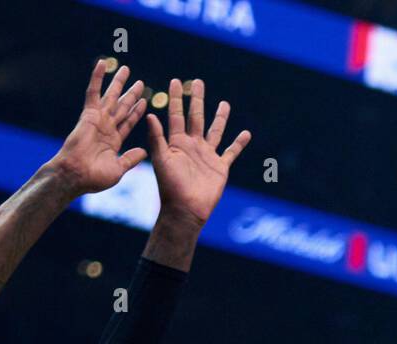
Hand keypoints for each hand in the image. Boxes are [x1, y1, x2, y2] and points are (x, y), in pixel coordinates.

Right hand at [48, 59, 148, 194]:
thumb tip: (144, 151)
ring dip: (118, 83)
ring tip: (126, 70)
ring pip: (111, 97)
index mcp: (113, 141)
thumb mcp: (118, 169)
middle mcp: (106, 128)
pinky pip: (93, 92)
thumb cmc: (94, 178)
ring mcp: (98, 120)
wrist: (76, 175)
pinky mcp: (89, 114)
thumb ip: (130, 159)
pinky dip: (97, 77)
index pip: (128, 122)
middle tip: (141, 83)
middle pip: (122, 107)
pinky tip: (101, 64)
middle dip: (131, 95)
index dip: (136, 112)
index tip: (145, 102)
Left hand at [146, 78, 250, 227]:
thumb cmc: (170, 187)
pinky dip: (238, 143)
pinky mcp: (220, 167)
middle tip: (198, 82)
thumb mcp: (161, 160)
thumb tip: (151, 114)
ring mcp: (207, 156)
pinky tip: (245, 133)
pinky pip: (231, 152)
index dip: (176, 99)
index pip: (176, 115)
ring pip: (215, 131)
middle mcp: (192, 146)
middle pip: (196, 117)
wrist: (185, 210)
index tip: (176, 81)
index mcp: (176, 143)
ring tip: (224, 103)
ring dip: (220, 117)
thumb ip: (157, 138)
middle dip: (197, 100)